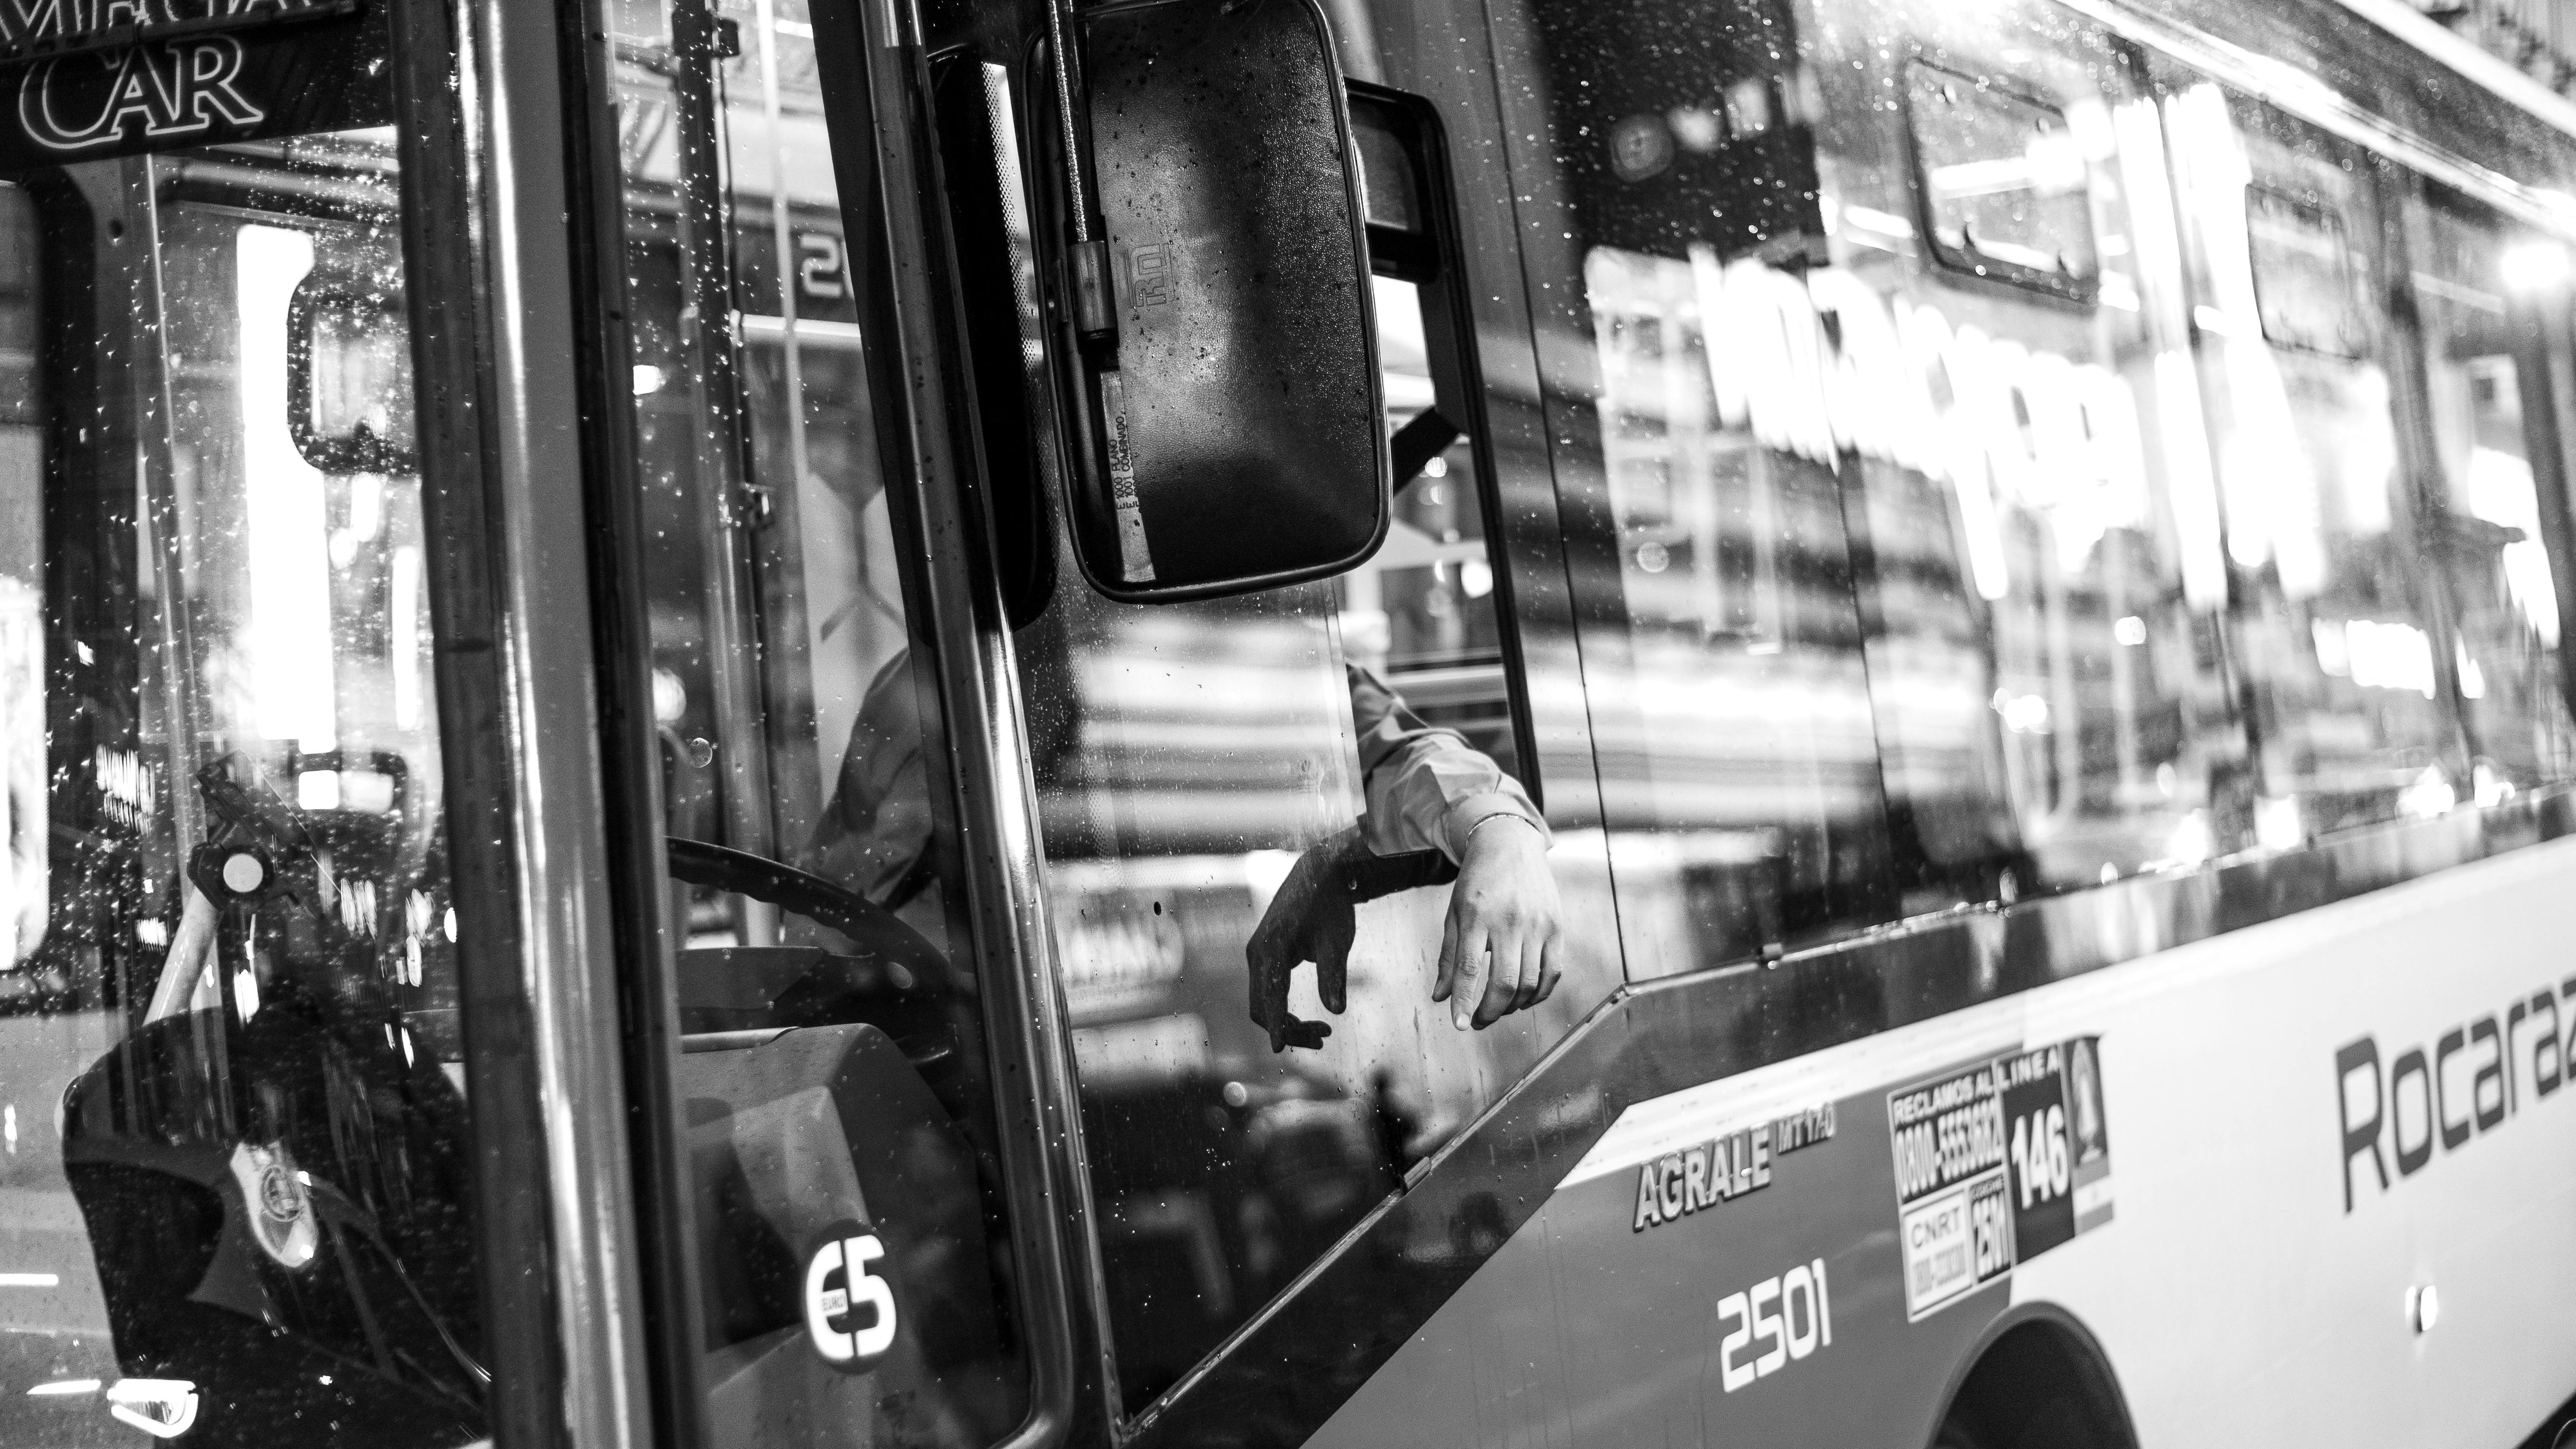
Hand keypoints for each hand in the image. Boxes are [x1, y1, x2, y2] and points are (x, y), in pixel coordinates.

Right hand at [1246, 830, 1360, 1051]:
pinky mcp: (1264, 956)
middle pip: (1261, 1007)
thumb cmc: (1331, 906)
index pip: (1269, 996)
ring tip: (1324, 1034)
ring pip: (1263, 1002)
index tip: (1279, 1051)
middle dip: (1288, 1029)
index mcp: (1271, 948)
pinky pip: (1267, 992)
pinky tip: (1313, 1020)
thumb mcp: (1337, 940)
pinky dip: (1284, 1009)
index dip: (1275, 1025)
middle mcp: (1256, 953)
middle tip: (1324, 1038)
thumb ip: (1334, 975)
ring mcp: (1257, 955)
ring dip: (1287, 1023)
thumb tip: (1336, 1011)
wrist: (1320, 875)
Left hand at [1432, 815, 1562, 1030]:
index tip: (1460, 1025)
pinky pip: (1552, 972)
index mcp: (1477, 916)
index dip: (1465, 1002)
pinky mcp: (1557, 927)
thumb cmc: (1477, 882)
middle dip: (1490, 1011)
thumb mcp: (1454, 913)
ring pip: (1530, 983)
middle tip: (1478, 1022)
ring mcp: (1538, 924)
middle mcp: (1510, 921)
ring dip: (1513, 1006)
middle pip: (1505, 982)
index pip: (1471, 969)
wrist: (1511, 845)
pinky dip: (1539, 993)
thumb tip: (1440, 996)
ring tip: (1498, 1008)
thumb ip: (1448, 956)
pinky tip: (1524, 998)